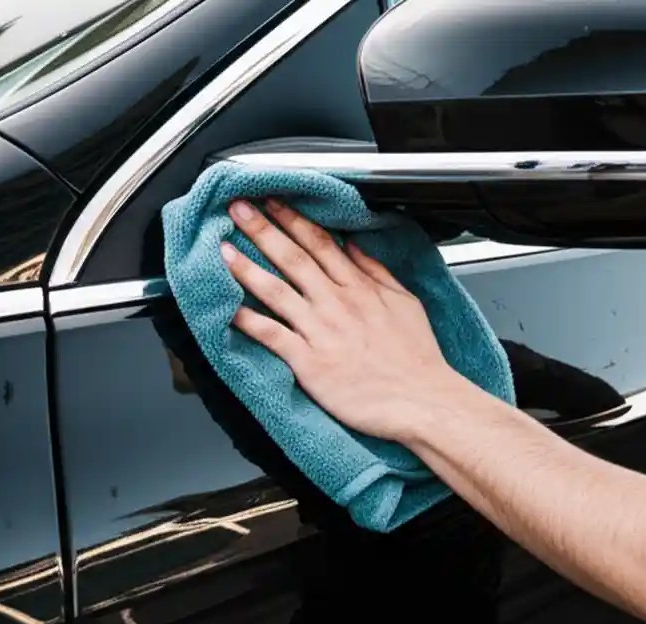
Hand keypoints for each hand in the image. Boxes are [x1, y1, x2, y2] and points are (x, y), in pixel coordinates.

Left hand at [221, 198, 468, 442]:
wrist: (422, 400)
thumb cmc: (416, 359)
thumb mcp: (405, 303)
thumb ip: (378, 272)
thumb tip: (355, 247)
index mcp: (359, 288)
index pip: (320, 243)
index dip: (292, 219)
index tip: (273, 202)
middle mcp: (336, 303)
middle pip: (293, 258)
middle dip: (262, 229)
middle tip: (238, 209)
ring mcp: (321, 331)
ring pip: (276, 290)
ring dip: (247, 268)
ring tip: (223, 250)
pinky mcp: (310, 361)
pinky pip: (272, 336)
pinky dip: (248, 322)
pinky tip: (228, 309)